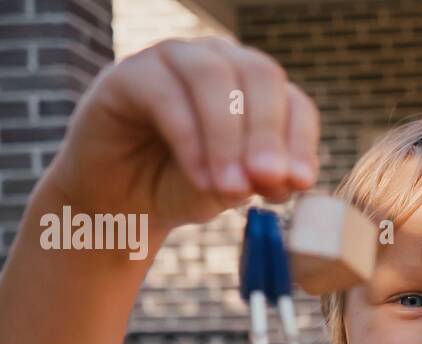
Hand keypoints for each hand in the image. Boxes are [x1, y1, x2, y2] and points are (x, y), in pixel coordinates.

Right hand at [44, 37, 319, 230]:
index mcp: (257, 88)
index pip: (294, 102)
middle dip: (269, 133)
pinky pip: (167, 96)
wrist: (119, 205)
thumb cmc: (181, 189)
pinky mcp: (129, 74)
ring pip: (214, 78)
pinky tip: (201, 178)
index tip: (300, 183)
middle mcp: (220, 61)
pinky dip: (191, 141)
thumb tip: (285, 176)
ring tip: (232, 188)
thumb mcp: (231, 190)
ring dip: (229, 137)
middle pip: (260, 76)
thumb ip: (259, 179)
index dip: (301, 141)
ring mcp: (174, 60)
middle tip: (269, 180)